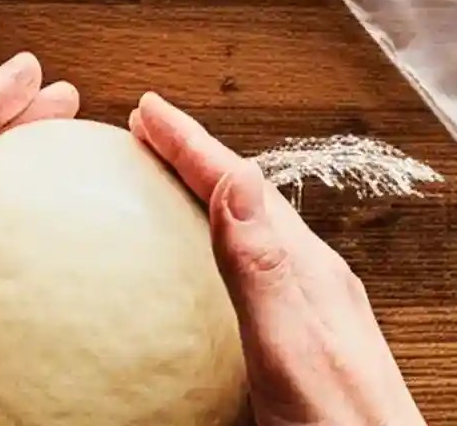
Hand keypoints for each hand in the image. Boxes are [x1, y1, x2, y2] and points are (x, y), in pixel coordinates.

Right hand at [130, 93, 425, 425]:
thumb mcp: (292, 347)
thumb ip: (265, 269)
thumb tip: (240, 179)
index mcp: (308, 269)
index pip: (240, 186)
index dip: (191, 142)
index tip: (147, 109)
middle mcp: (309, 279)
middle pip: (243, 196)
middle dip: (195, 156)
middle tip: (150, 129)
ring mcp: (307, 308)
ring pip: (248, 230)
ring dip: (206, 195)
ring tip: (171, 179)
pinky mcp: (297, 340)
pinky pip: (249, 270)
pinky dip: (215, 246)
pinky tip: (201, 268)